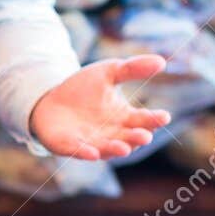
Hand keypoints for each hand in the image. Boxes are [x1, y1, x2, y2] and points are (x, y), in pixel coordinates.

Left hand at [28, 54, 170, 160]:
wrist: (50, 98)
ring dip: (116, 149)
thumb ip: (133, 68)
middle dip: (136, 138)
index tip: (164, 116)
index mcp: (124, 118)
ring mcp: (91, 142)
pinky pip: (78, 151)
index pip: (143, 120)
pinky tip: (93, 153)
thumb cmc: (84, 88)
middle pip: (128, 139)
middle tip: (145, 136)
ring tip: (124, 148)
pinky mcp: (68, 146)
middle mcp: (111, 134)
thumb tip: (161, 62)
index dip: (153, 120)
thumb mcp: (109, 72)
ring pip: (106, 149)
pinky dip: (86, 153)